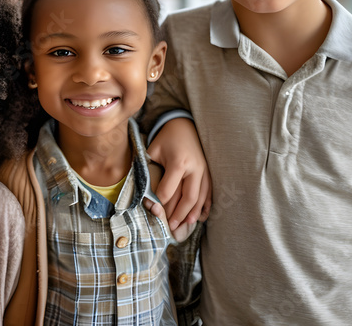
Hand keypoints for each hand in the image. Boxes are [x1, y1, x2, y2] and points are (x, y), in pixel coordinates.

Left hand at [146, 117, 211, 232]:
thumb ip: (148, 167)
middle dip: (179, 213)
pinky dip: (205, 206)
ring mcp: (205, 171)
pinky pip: (209, 193)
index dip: (160, 201)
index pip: (169, 189)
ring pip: (200, 197)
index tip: (153, 209)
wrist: (184, 125)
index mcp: (179, 162)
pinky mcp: (210, 172)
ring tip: (184, 225)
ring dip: (192, 213)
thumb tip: (142, 188)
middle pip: (188, 197)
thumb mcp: (153, 149)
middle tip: (171, 226)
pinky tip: (199, 216)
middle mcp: (194, 168)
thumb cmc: (166, 139)